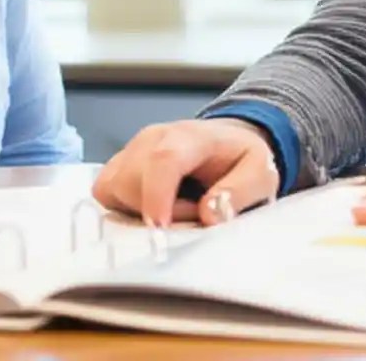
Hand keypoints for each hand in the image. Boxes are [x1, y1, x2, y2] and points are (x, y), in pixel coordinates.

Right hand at [92, 118, 279, 226]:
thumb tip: (210, 214)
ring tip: (175, 209)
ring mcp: (131, 151)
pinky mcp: (117, 167)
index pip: (164, 159)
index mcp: (191, 136)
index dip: (157, 195)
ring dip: (140, 211)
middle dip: (158, 212)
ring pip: (113, 189)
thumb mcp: (260, 174)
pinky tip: (153, 208)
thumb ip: (240, 192)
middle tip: (192, 215)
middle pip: (132, 180)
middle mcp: (153, 138)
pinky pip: (106, 193)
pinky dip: (125, 208)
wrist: (224, 144)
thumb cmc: (238, 159)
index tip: (159, 228)